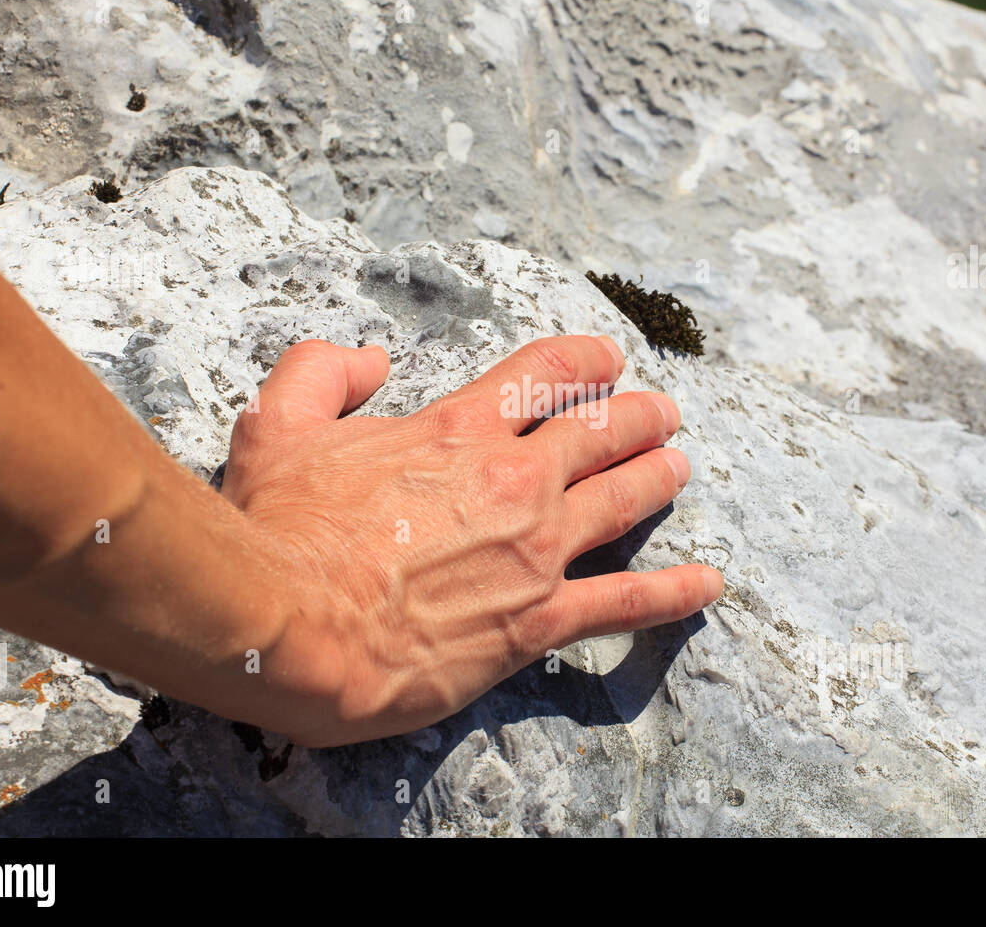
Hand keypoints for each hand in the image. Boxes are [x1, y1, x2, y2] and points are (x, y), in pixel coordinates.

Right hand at [221, 335, 722, 745]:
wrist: (287, 628)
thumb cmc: (280, 530)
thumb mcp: (276, 425)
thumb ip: (322, 373)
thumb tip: (368, 357)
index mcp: (457, 431)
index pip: (541, 376)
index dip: (581, 361)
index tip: (606, 359)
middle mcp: (512, 482)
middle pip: (598, 435)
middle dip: (636, 416)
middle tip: (660, 412)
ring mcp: (535, 553)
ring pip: (622, 501)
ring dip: (657, 477)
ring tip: (680, 465)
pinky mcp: (537, 623)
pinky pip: (625, 602)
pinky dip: (674, 593)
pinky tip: (709, 584)